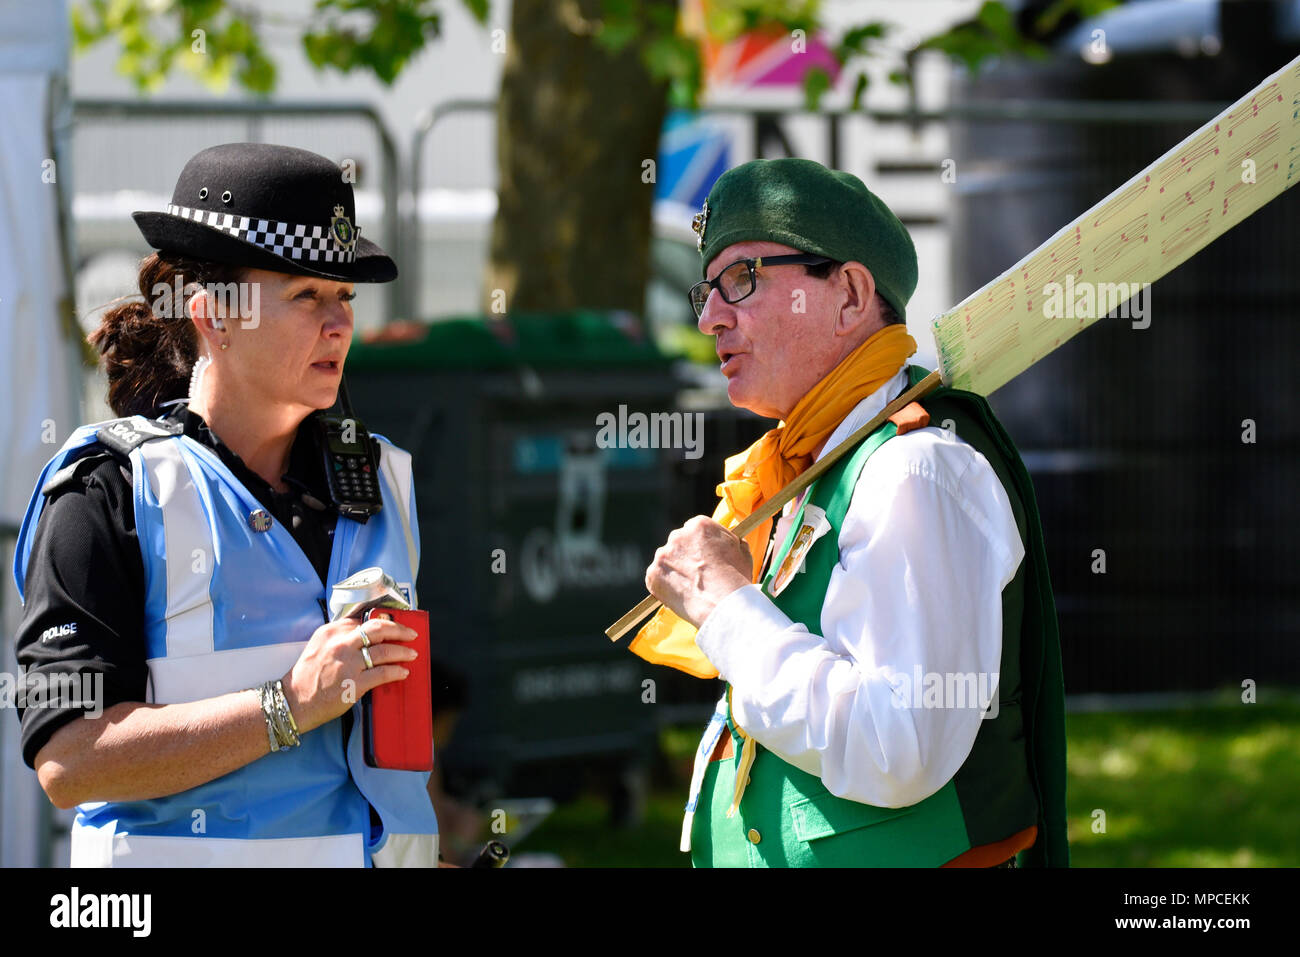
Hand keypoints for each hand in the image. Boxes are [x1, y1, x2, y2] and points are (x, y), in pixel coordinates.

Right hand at [281, 617, 418, 733]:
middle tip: (411, 634)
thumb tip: (367, 634)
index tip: (394, 625)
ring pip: (384, 651)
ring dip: (402, 652)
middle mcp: (340, 644)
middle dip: (399, 630)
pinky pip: (383, 673)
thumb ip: (340, 637)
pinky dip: (396, 671)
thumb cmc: (307, 676)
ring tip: (411, 653)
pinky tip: (402, 671)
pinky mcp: (354, 683)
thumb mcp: (319, 646)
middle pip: (378, 629)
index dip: (383, 622)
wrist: (294, 702)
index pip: (363, 620)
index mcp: (331, 632)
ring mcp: (348, 664)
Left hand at [645, 516, 753, 627]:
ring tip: (690, 587)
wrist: (722, 604)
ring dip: (675, 569)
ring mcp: (662, 555)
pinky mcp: (653, 574)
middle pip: (679, 543)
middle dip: (686, 555)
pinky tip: (680, 594)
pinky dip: (665, 586)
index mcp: (699, 525)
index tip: (705, 556)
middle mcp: (677, 536)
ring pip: (667, 560)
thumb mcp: (743, 553)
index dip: (702, 545)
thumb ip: (733, 542)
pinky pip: (657, 578)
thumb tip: (734, 542)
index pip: (696, 530)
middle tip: (697, 573)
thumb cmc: (736, 579)